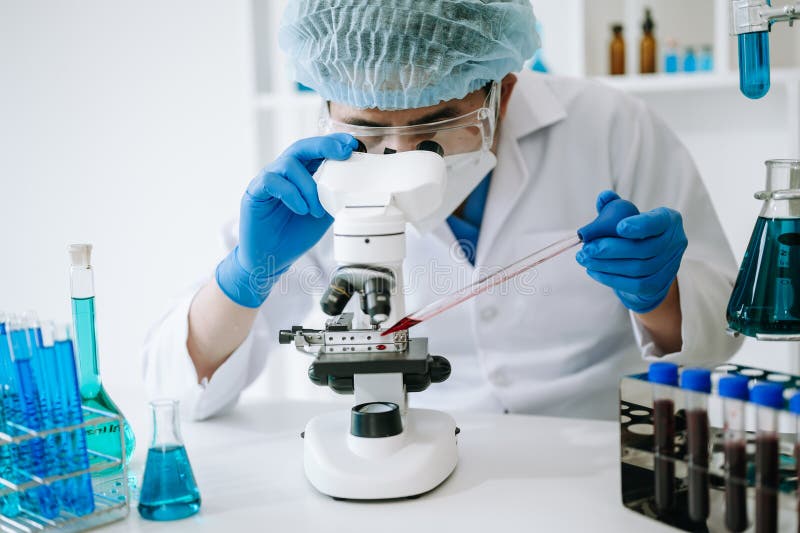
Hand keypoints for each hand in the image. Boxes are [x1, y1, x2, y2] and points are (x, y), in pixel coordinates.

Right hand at [216, 134, 358, 306]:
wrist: (272, 259)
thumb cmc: (295, 235)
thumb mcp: (324, 214)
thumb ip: (335, 198)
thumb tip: (355, 187)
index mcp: (301, 175)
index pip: (315, 151)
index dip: (333, 143)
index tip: (353, 144)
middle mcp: (283, 173)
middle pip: (301, 147)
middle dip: (324, 146)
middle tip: (344, 152)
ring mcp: (268, 180)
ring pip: (289, 164)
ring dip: (309, 186)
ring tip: (316, 210)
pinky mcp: (255, 192)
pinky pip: (272, 181)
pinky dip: (291, 194)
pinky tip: (301, 210)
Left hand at [576, 190, 687, 313]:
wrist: (648, 264)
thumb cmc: (635, 234)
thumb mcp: (627, 216)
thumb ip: (614, 206)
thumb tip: (604, 197)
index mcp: (669, 221)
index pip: (658, 222)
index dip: (640, 225)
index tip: (618, 227)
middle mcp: (675, 243)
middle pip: (644, 249)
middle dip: (611, 250)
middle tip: (587, 248)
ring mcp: (670, 266)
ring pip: (637, 269)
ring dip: (606, 265)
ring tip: (584, 259)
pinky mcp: (659, 285)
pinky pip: (634, 285)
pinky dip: (611, 278)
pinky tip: (593, 270)